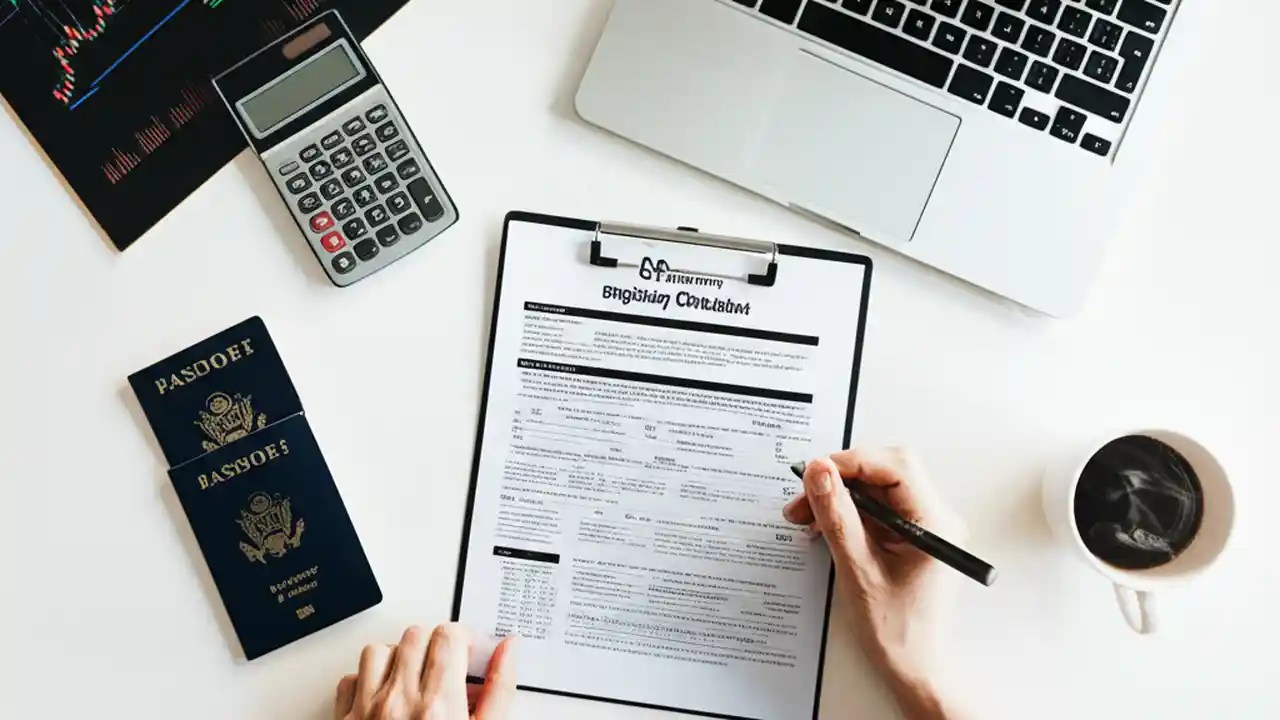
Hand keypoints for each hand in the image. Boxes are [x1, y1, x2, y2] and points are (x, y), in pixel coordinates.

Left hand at [334, 624, 517, 719]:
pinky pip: (349, 681)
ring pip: (378, 651)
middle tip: (446, 667)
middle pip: (416, 635)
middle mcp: (399, 702)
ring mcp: (366, 711)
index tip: (468, 652)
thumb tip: (508, 649)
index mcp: (439, 705)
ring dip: (399, 657)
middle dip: (435, 645)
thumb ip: (500, 690)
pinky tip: (384, 694)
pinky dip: (367, 681)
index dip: (464, 638)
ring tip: (414, 677)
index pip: (449, 635)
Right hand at [783, 449, 967, 717]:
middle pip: (885, 472)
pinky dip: (847, 512)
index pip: (895, 466)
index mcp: (934, 522)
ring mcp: (924, 526)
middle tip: (804, 497)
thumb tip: (818, 472)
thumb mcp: (858, 569)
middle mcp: (935, 517)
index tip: (814, 473)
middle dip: (840, 479)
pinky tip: (823, 527)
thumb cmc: (896, 630)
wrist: (914, 667)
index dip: (851, 463)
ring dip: (839, 497)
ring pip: (876, 489)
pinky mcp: (911, 535)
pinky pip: (877, 509)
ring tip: (804, 517)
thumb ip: (837, 516)